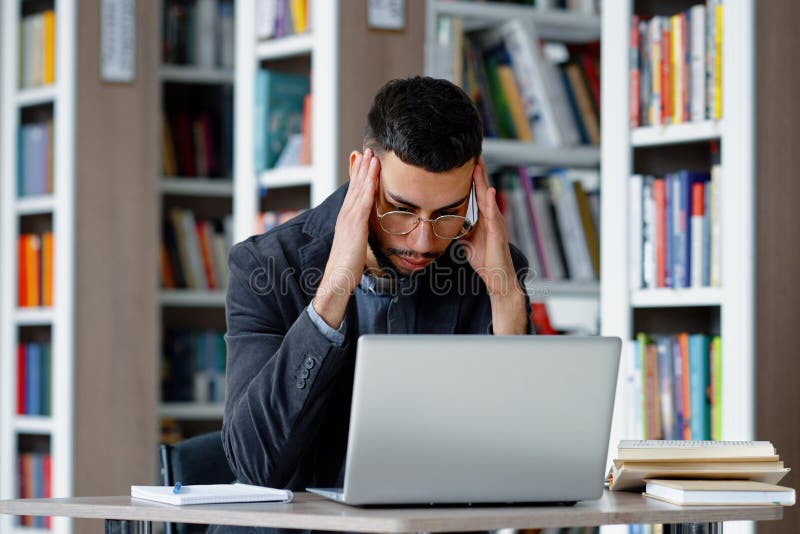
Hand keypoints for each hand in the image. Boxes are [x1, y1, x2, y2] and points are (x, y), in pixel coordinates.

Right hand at [312, 148, 379, 328]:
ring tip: (371, 155)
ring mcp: (348, 219)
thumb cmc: (347, 267)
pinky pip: (363, 201)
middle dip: (362, 168)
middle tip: (368, 150)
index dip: (359, 176)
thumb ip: (359, 234)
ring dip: (366, 171)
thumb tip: (364, 231)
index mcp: (346, 220)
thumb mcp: (356, 245)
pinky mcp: (354, 225)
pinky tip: (374, 174)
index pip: (354, 193)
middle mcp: (345, 216)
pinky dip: (368, 185)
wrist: (337, 280)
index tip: (365, 162)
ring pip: (359, 190)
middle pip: (355, 187)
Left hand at [460, 159, 527, 333]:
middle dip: (478, 170)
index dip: (471, 176)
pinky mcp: (498, 233)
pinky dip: (491, 202)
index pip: (476, 191)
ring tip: (478, 163)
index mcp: (485, 216)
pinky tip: (488, 190)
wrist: (497, 277)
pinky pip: (493, 215)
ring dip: (483, 180)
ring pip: (488, 197)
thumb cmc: (484, 259)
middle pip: (483, 188)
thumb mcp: (466, 242)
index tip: (465, 160)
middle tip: (472, 151)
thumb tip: (445, 225)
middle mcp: (492, 215)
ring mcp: (496, 223)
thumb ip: (460, 230)